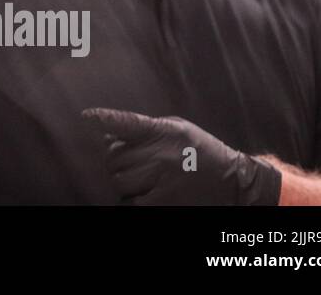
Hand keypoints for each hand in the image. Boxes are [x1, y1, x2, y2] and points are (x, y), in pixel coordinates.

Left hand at [83, 107, 281, 204]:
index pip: (126, 122)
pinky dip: (132, 200)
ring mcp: (162, 180)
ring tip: (142, 180)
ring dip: (123, 182)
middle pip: (113, 159)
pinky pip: (130, 203)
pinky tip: (145, 194)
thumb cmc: (200, 151)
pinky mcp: (164, 203)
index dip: (105, 119)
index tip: (86, 116)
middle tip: (134, 164)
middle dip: (117, 162)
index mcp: (162, 131)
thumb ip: (144, 129)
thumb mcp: (176, 129)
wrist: (233, 181)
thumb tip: (109, 136)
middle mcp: (160, 155)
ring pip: (118, 182)